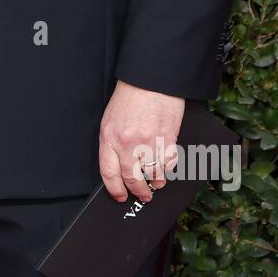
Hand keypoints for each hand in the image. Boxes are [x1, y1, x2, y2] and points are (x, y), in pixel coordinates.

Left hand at [98, 80, 184, 202]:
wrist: (151, 80)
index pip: (109, 174)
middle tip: (142, 195)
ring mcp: (149, 143)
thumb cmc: (130, 97)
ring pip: (153, 174)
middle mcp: (128, 144)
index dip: (115, 190)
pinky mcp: (168, 139)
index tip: (120, 196)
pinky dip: (167, 170)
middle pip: (132, 178)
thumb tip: (118, 167)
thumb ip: (112, 144)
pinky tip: (165, 170)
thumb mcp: (110, 120)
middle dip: (138, 191)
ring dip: (155, 183)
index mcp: (109, 138)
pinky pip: (168, 163)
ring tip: (156, 184)